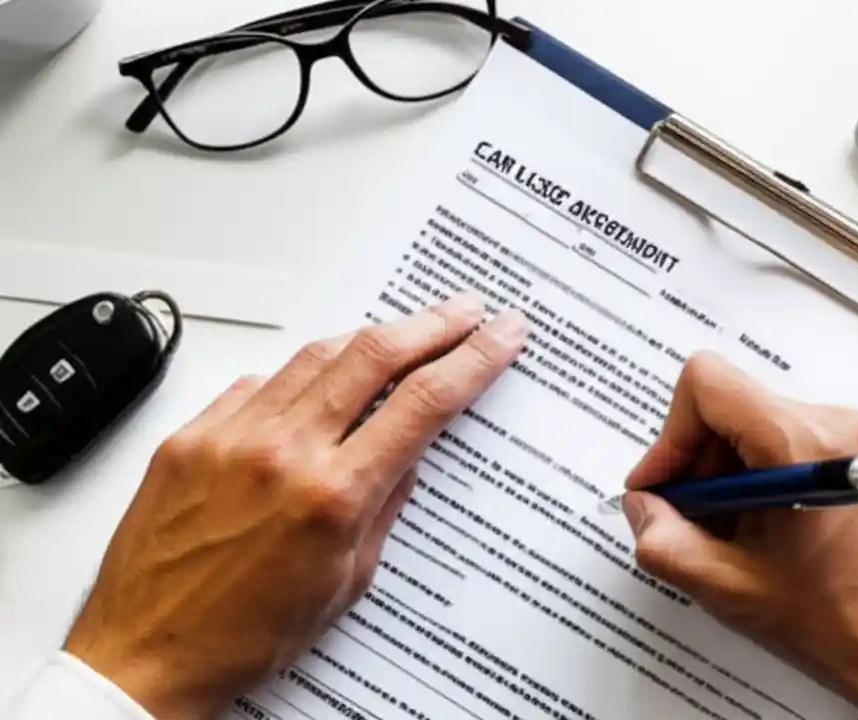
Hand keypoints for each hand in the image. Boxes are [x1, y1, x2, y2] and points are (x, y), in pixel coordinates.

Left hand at [64, 295, 528, 719]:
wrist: (144, 657)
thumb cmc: (242, 638)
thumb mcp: (347, 582)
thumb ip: (383, 506)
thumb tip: (408, 453)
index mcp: (333, 496)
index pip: (422, 403)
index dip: (474, 360)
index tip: (500, 337)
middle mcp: (281, 453)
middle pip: (374, 354)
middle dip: (433, 324)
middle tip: (465, 311)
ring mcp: (229, 437)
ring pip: (315, 355)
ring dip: (368, 338)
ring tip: (400, 335)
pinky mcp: (188, 437)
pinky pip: (257, 384)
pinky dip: (298, 375)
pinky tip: (317, 382)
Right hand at [624, 353, 857, 719]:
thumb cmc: (845, 622)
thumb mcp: (731, 588)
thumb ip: (666, 542)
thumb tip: (643, 507)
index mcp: (804, 445)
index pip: (709, 383)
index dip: (671, 435)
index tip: (664, 485)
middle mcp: (839, 424)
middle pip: (734, 405)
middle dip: (699, 462)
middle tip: (691, 519)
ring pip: (763, 423)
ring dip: (733, 472)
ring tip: (736, 532)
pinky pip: (797, 440)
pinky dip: (767, 474)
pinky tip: (769, 528)